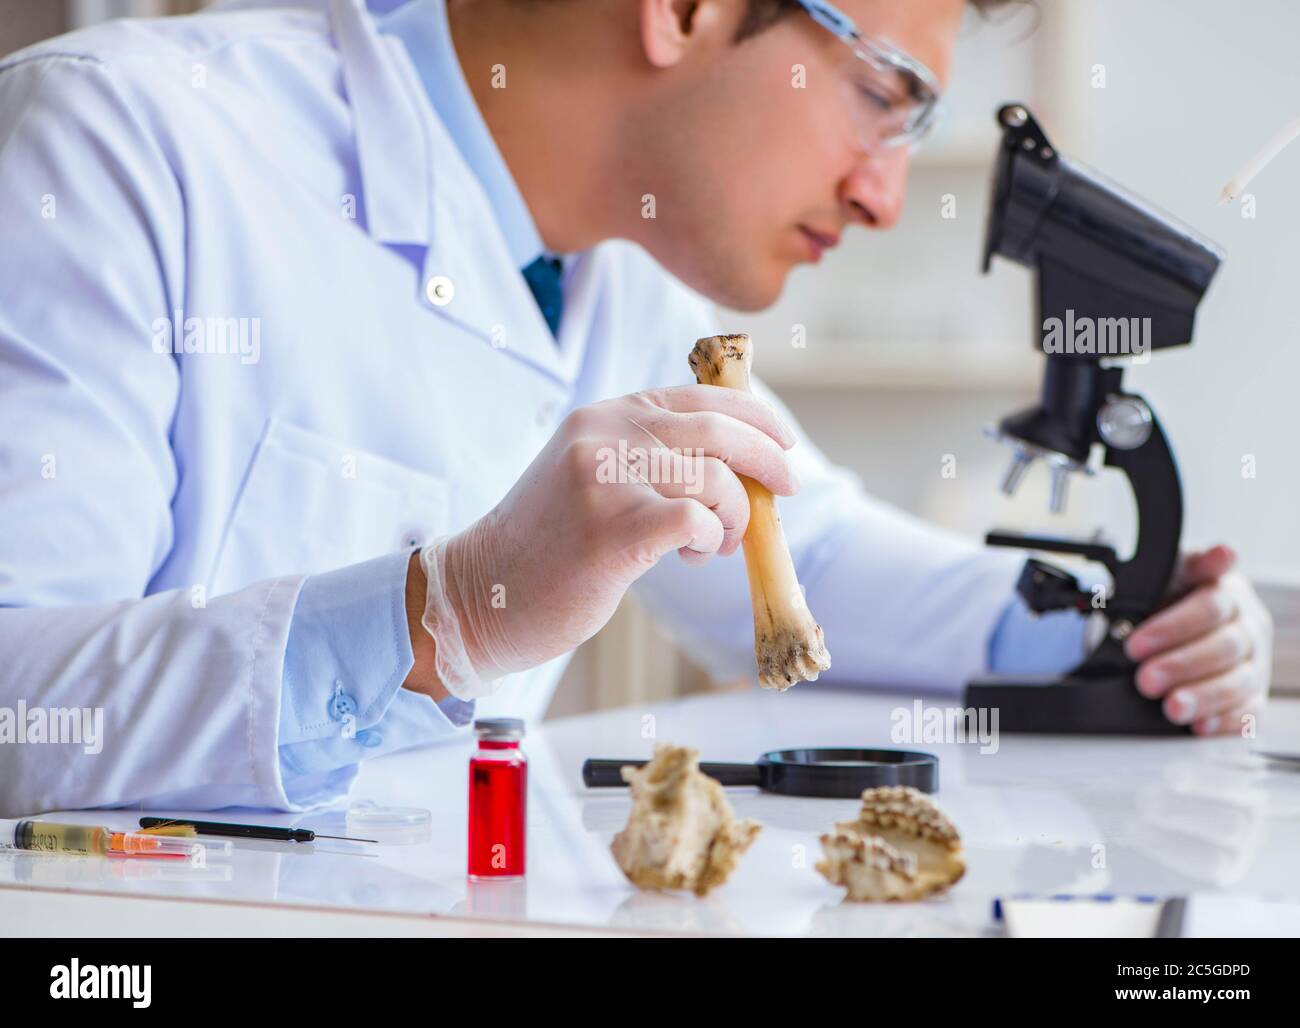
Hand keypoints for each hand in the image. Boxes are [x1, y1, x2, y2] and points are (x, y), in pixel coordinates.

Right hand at [411, 386, 797, 697]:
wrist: (482, 592)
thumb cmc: (549, 544)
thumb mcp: (592, 475)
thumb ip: (647, 456)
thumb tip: (738, 463)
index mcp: (604, 416)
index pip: (698, 397)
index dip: (753, 416)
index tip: (781, 442)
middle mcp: (603, 435)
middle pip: (717, 429)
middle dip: (767, 460)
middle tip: (786, 490)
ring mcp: (604, 480)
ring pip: (715, 479)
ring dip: (735, 516)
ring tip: (715, 544)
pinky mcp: (611, 530)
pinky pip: (696, 520)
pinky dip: (710, 538)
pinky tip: (694, 554)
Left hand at [1124, 544, 1272, 734]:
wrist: (1176, 622)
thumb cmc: (1174, 598)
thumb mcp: (1172, 576)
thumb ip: (1189, 565)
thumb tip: (1224, 553)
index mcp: (1231, 595)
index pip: (1211, 608)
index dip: (1173, 627)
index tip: (1135, 645)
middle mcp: (1250, 629)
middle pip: (1225, 648)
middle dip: (1183, 666)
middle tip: (1146, 681)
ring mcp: (1256, 665)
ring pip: (1240, 683)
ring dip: (1204, 698)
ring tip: (1172, 709)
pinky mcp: (1254, 696)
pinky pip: (1249, 713)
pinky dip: (1225, 722)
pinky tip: (1200, 726)